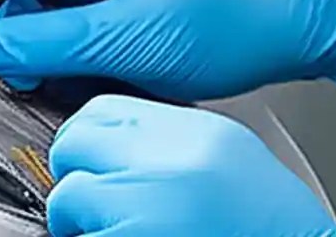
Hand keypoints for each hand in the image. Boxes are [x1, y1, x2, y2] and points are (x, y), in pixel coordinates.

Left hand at [47, 95, 335, 236]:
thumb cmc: (267, 228)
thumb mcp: (225, 160)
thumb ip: (165, 143)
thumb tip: (106, 145)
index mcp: (194, 133)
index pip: (99, 110)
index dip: (85, 138)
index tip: (88, 161)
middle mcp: (170, 161)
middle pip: (74, 145)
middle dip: (72, 175)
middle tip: (93, 204)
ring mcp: (148, 204)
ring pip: (68, 196)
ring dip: (76, 219)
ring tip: (113, 231)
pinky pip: (81, 236)